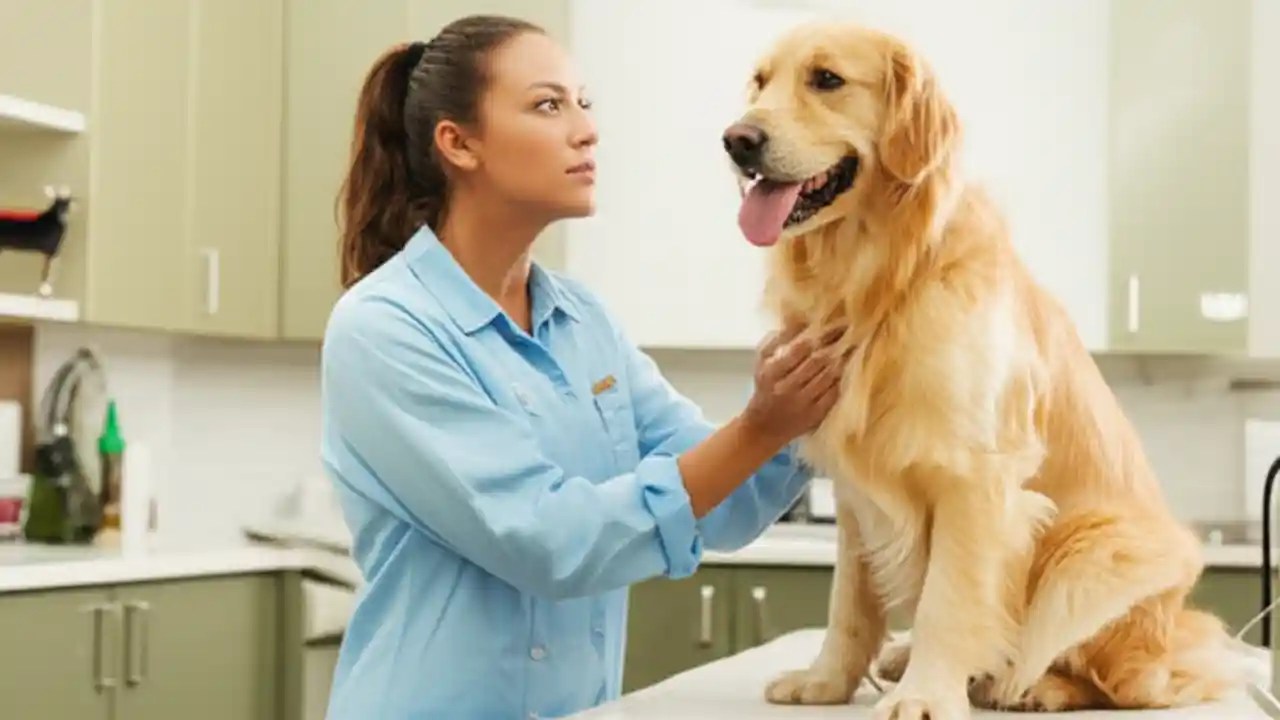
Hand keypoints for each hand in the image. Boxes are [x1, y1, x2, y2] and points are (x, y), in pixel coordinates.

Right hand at [742, 324, 847, 445]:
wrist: (764, 427)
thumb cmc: (765, 388)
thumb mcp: (761, 363)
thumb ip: (775, 341)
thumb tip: (797, 320)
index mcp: (771, 372)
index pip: (799, 348)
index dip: (818, 335)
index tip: (832, 324)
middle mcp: (786, 388)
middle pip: (817, 361)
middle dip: (833, 345)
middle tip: (848, 333)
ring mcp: (802, 403)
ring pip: (828, 376)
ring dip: (840, 361)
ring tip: (849, 349)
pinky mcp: (815, 415)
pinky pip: (834, 393)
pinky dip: (840, 380)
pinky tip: (843, 371)